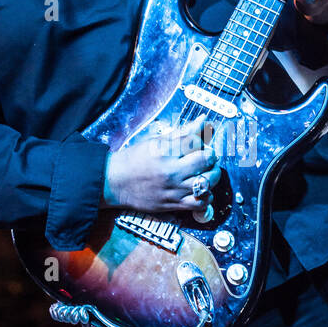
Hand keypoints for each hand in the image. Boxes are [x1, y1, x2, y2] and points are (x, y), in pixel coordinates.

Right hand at [102, 113, 221, 212]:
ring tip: (207, 172)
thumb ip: (182, 133)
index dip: (201, 141)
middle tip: (207, 157)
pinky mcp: (173, 205)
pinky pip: (200, 203)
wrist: (115, 182)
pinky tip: (202, 190)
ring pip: (207, 183)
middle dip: (211, 157)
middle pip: (205, 161)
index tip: (199, 144)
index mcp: (165, 152)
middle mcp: (170, 171)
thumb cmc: (134, 160)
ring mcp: (173, 190)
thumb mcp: (156, 142)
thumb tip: (202, 120)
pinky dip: (206, 196)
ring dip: (212, 176)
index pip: (196, 142)